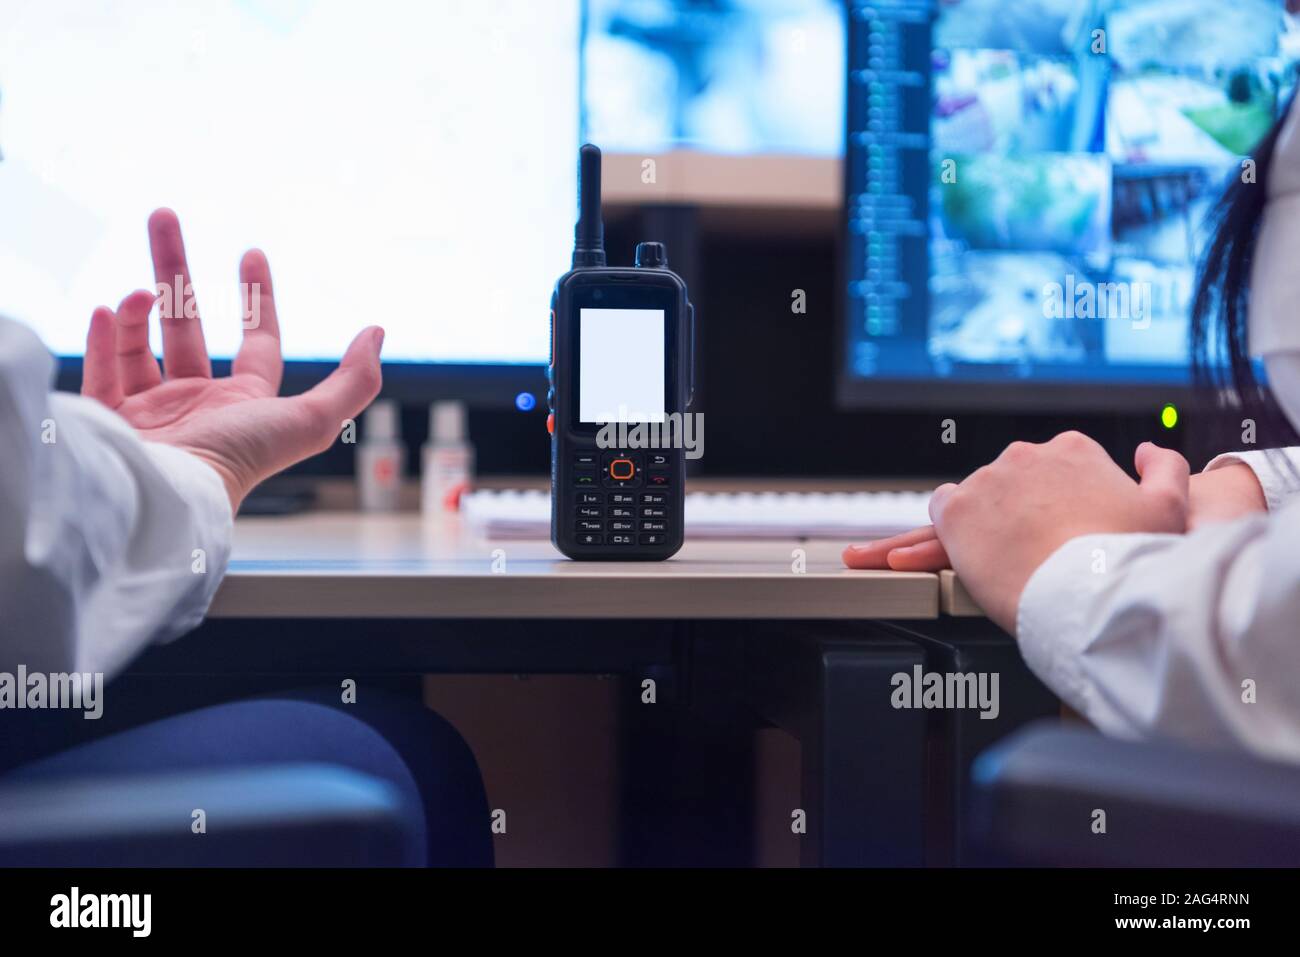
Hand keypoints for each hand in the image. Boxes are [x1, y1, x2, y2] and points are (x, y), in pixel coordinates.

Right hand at [81, 208, 383, 511]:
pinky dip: (103, 339)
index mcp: (245, 403)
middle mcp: (198, 405)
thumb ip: (353, 380)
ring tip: (137, 291)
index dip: (260, 297)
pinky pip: (101, 372)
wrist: (167, 495)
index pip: (259, 341)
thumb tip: (377, 333)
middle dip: (175, 268)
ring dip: (138, 307)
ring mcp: (150, 413)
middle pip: (187, 324)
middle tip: (162, 214)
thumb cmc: (240, 459)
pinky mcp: (107, 422)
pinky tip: (106, 309)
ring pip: (139, 343)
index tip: (252, 252)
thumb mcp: (312, 419)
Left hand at [847, 433, 1191, 631]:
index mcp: (1073, 450)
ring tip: (982, 556)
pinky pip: (940, 512)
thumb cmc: (1134, 555)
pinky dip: (940, 531)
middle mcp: (1026, 456)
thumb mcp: (1170, 505)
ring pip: (975, 500)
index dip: (1052, 504)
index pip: (1051, 471)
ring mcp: (988, 481)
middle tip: (1024, 551)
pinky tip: (942, 552)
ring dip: (978, 523)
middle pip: (1011, 486)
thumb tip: (1147, 451)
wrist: (1093, 590)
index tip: (1057, 531)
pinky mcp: (957, 510)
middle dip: (1015, 514)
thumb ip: (1163, 469)